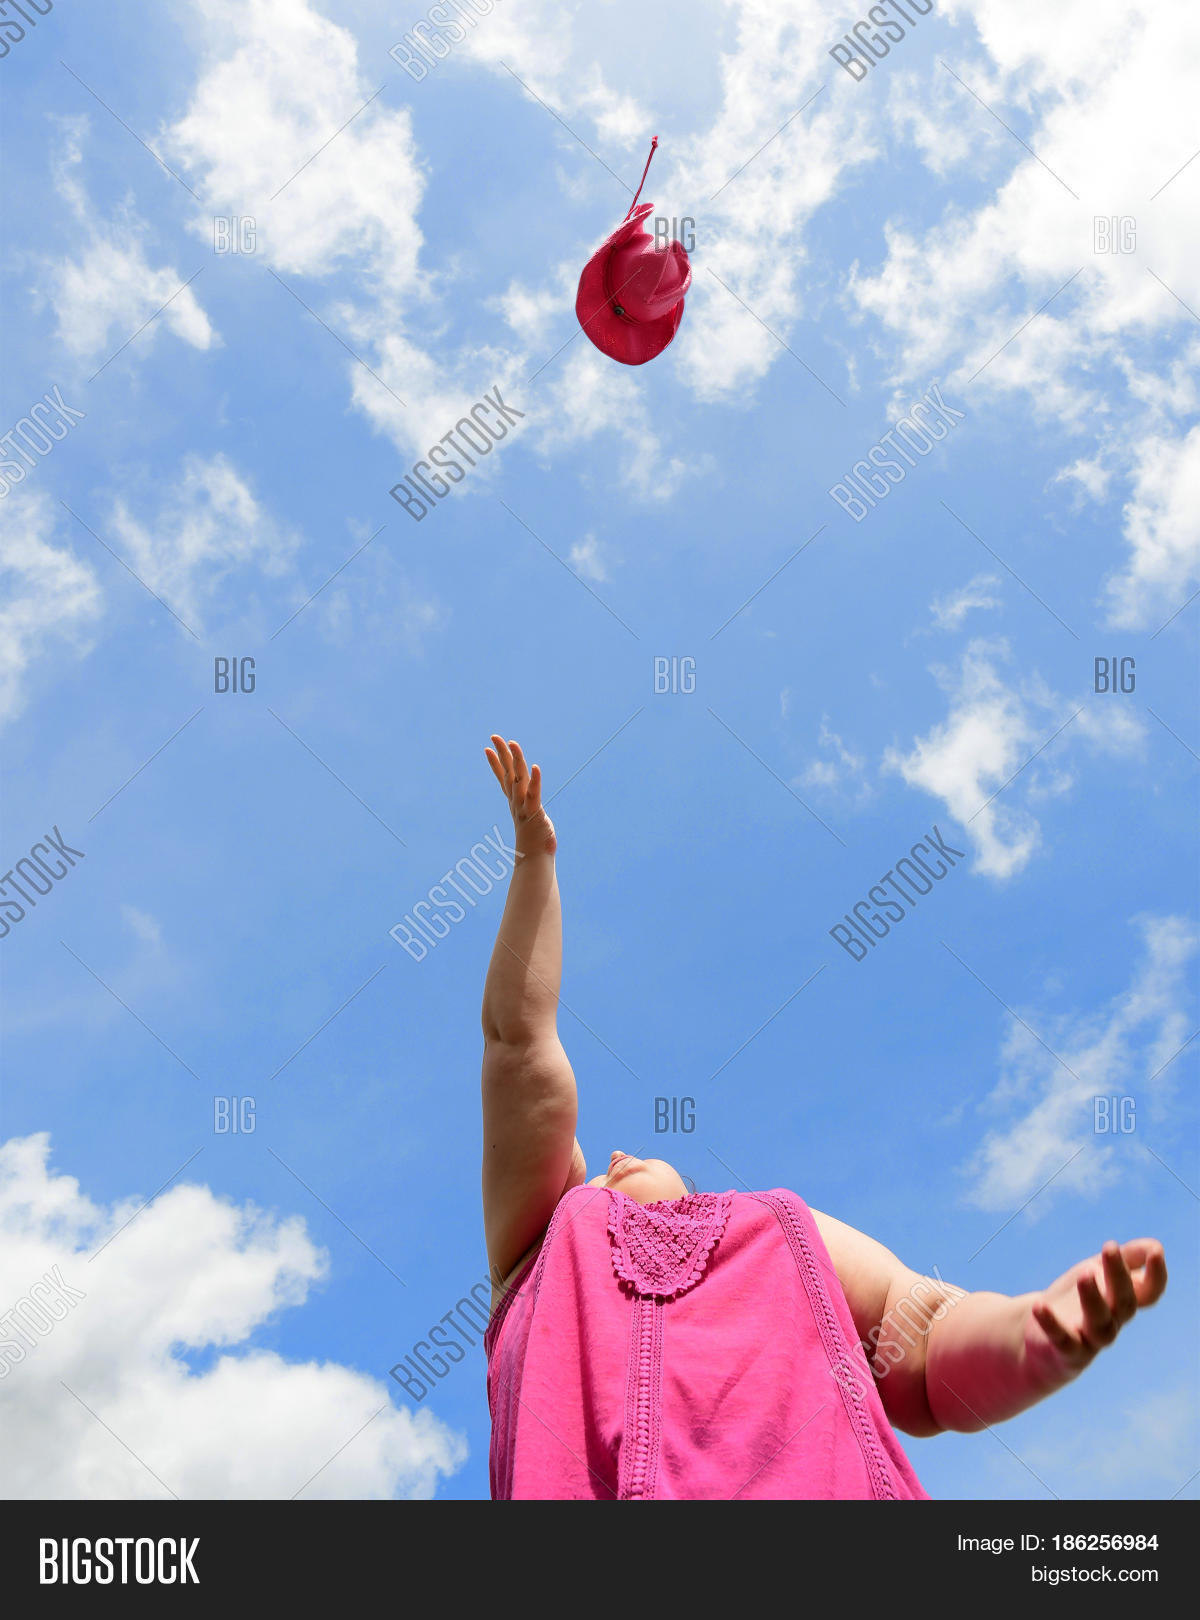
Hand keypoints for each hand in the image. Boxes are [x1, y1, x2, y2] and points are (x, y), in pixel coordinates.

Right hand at [485, 736, 555, 856]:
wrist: (534, 859)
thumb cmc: (533, 841)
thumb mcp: (528, 820)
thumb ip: (526, 811)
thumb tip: (525, 812)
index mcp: (515, 801)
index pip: (503, 778)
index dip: (495, 763)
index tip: (487, 749)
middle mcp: (516, 801)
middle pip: (508, 773)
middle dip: (502, 753)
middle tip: (494, 736)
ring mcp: (524, 806)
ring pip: (519, 779)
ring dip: (516, 761)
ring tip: (513, 743)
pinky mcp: (535, 812)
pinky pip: (534, 794)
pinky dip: (535, 780)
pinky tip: (536, 767)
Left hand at [1024, 1239, 1166, 1388]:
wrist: (1042, 1341)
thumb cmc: (1075, 1302)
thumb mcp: (1097, 1272)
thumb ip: (1125, 1258)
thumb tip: (1154, 1246)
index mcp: (1121, 1302)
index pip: (1149, 1294)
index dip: (1156, 1276)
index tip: (1156, 1252)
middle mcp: (1112, 1322)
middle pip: (1124, 1303)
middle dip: (1118, 1275)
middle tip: (1110, 1247)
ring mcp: (1091, 1340)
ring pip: (1100, 1325)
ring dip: (1093, 1299)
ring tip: (1084, 1275)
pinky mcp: (1067, 1352)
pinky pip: (1062, 1341)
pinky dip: (1052, 1324)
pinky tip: (1040, 1305)